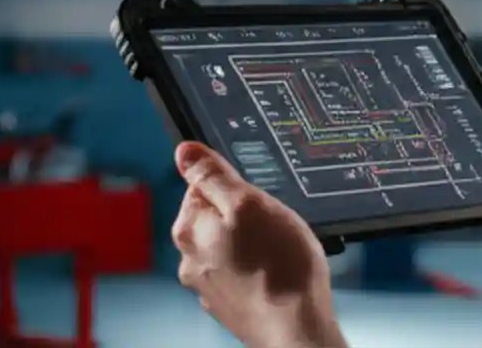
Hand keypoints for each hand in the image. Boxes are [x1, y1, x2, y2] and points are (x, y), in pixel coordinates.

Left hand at [171, 141, 346, 347]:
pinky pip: (244, 274)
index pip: (202, 186)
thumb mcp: (249, 203)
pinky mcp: (231, 305)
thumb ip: (213, 175)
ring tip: (280, 253)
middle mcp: (191, 259)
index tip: (258, 200)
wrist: (297, 329)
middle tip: (273, 226)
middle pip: (218, 217)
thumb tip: (184, 151)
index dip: (236, 188)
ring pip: (233, 246)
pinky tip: (278, 274)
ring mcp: (210, 285)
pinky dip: (260, 270)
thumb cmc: (278, 267)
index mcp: (189, 228)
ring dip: (254, 244)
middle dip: (246, 217)